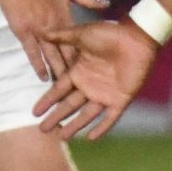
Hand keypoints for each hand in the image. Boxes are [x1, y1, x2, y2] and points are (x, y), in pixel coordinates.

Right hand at [0, 0, 106, 80]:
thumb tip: (106, 4)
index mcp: (66, 14)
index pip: (78, 42)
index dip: (85, 58)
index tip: (94, 72)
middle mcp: (55, 25)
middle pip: (66, 54)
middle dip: (73, 72)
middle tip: (80, 89)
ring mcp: (38, 29)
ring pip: (51, 56)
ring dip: (57, 73)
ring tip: (62, 90)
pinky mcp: (23, 30)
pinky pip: (32, 52)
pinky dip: (38, 65)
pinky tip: (43, 77)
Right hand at [33, 20, 162, 140]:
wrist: (136, 38)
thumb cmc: (110, 34)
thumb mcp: (82, 34)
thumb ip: (62, 36)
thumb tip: (42, 32)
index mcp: (79, 71)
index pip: (59, 90)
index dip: (47, 101)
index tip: (35, 112)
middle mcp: (89, 85)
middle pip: (69, 105)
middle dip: (56, 117)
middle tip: (43, 129)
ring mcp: (104, 94)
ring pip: (86, 115)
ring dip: (74, 126)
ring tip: (62, 137)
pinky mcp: (120, 99)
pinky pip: (109, 118)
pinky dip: (101, 128)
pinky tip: (91, 138)